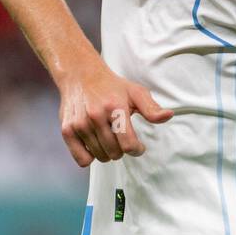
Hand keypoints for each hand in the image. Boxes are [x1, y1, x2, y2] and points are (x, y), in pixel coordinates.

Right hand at [58, 60, 173, 166]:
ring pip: (99, 157)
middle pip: (115, 153)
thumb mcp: (135, 92)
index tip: (138, 146)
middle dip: (121, 149)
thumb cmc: (111, 86)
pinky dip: (90, 156)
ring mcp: (80, 123)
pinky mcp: (67, 130)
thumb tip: (168, 116)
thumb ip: (151, 108)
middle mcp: (95, 115)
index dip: (136, 149)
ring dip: (107, 152)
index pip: (128, 144)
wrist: (80, 75)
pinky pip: (82, 160)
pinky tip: (94, 143)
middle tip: (120, 138)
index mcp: (115, 107)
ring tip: (107, 138)